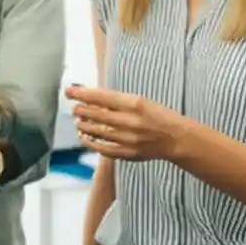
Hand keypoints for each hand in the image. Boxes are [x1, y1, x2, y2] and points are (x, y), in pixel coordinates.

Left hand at [65, 85, 191, 161]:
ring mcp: (129, 139)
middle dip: (81, 110)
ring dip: (84, 126)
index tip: (68, 91)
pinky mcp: (128, 153)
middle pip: (97, 115)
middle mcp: (131, 121)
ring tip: (78, 121)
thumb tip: (91, 97)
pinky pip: (103, 149)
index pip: (102, 97)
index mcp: (135, 103)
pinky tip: (84, 138)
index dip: (82, 94)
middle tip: (74, 108)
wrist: (177, 138)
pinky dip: (91, 143)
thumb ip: (117, 100)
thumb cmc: (158, 115)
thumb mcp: (140, 101)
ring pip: (98, 132)